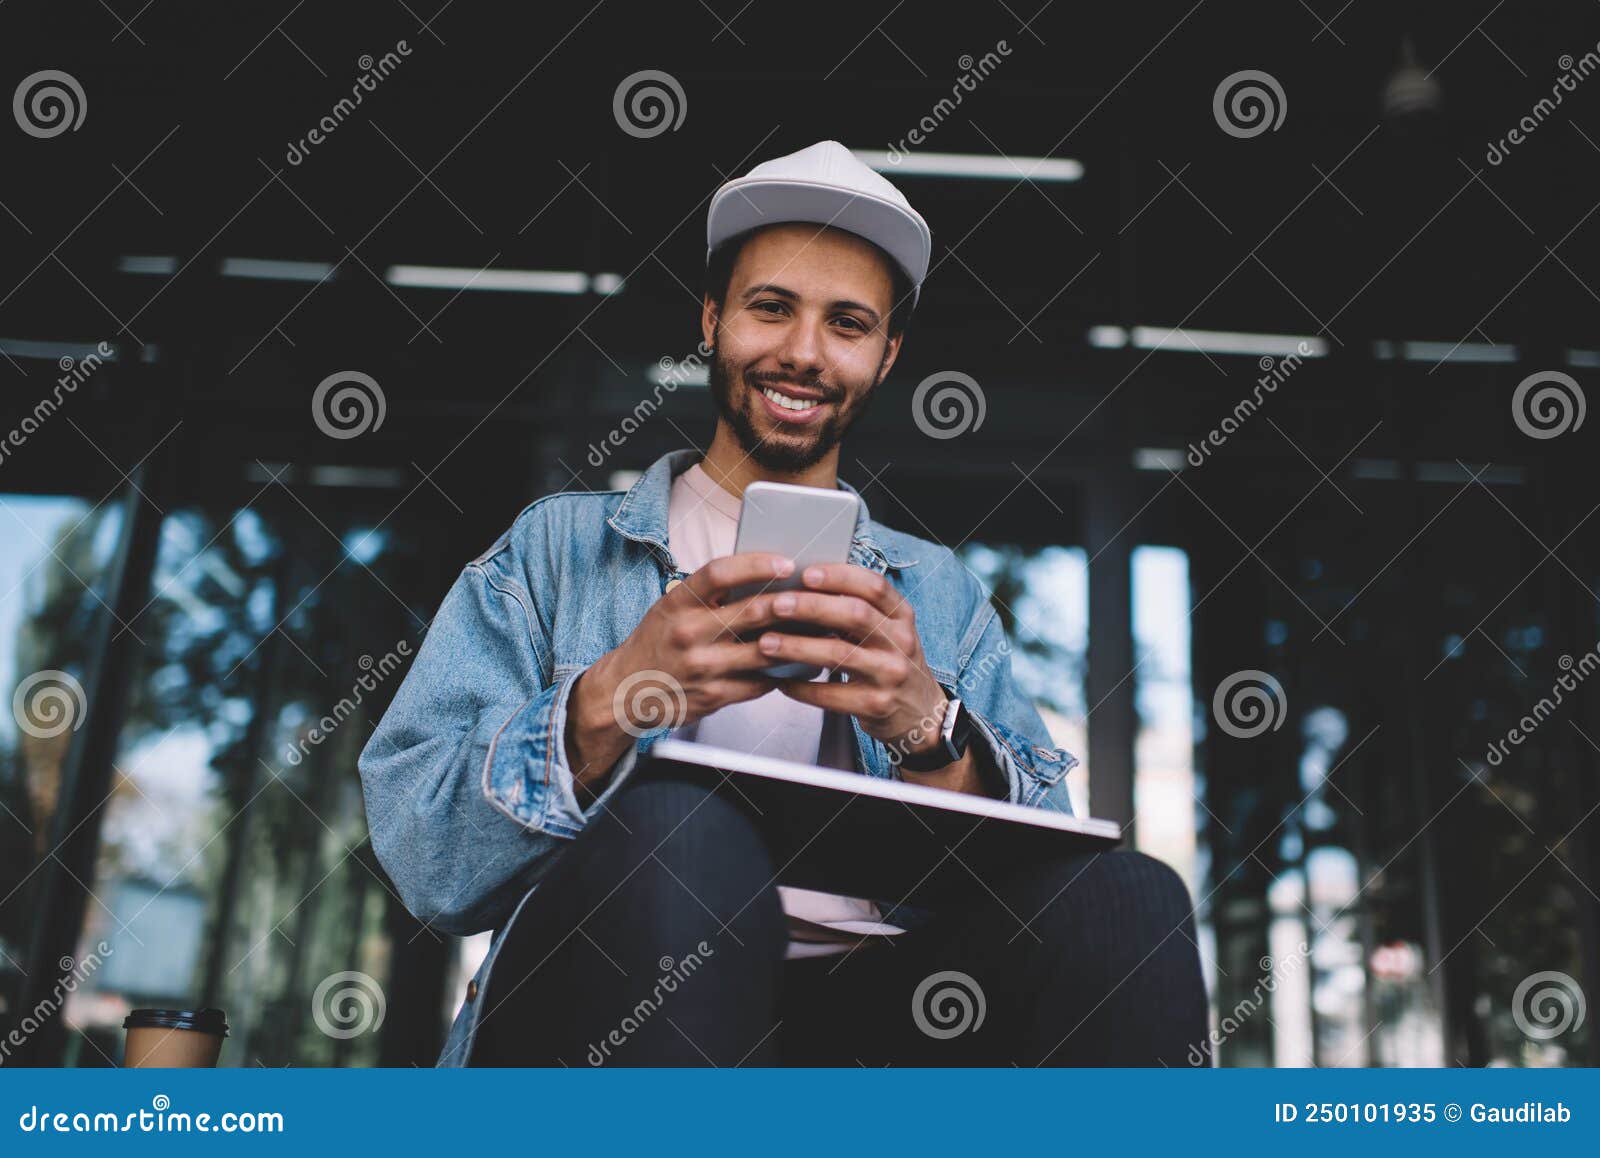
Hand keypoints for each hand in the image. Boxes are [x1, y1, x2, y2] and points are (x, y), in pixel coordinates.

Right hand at [566, 552, 820, 791]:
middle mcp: (688, 633)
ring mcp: (702, 667)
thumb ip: (710, 595)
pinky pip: (760, 681)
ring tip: (824, 628)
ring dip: (798, 639)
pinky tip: (801, 661)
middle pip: (751, 612)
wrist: (626, 691)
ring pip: (764, 649)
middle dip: (791, 602)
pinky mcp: (714, 696)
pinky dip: (783, 670)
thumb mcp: (672, 608)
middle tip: (819, 595)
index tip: (786, 562)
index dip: (756, 564)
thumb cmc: (658, 642)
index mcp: (677, 603)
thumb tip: (765, 577)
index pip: (719, 573)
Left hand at [757, 563, 949, 759]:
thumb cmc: (891, 663)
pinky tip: (782, 682)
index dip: (839, 576)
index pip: (874, 586)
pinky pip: (831, 695)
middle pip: (855, 614)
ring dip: (797, 646)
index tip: (806, 573)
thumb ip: (859, 611)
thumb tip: (803, 588)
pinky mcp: (876, 705)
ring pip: (838, 654)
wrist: (921, 713)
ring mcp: (890, 674)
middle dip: (811, 606)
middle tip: (777, 604)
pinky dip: (802, 688)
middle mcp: (901, 642)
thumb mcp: (888, 632)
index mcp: (902, 617)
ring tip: (766, 642)